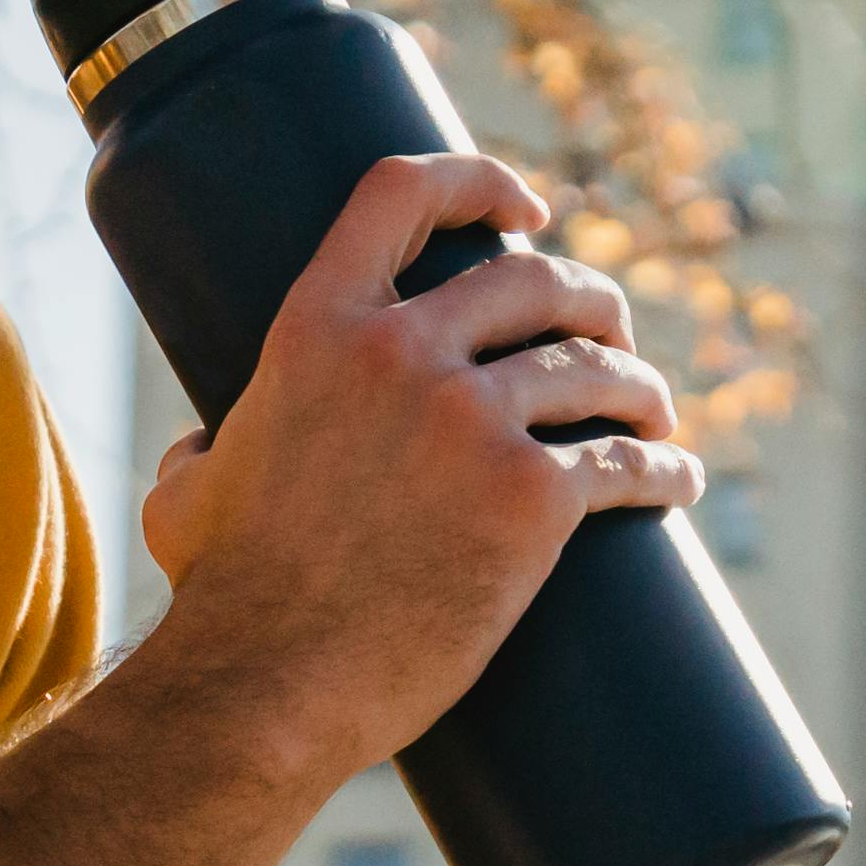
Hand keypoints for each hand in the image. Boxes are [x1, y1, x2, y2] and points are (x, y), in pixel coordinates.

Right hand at [137, 152, 697, 782]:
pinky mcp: (529, 500)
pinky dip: (664, 470)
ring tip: (651, 415)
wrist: (268, 684)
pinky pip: (626, 462)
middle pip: (532, 279)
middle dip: (589, 300)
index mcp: (316, 329)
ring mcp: (472, 423)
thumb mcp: (188, 492)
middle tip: (605, 336)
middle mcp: (400, 354)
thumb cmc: (226, 597)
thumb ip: (202, 451)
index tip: (528, 209)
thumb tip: (205, 453)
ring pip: (596, 368)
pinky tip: (676, 479)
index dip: (481, 181)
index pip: (403, 192)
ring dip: (640, 386)